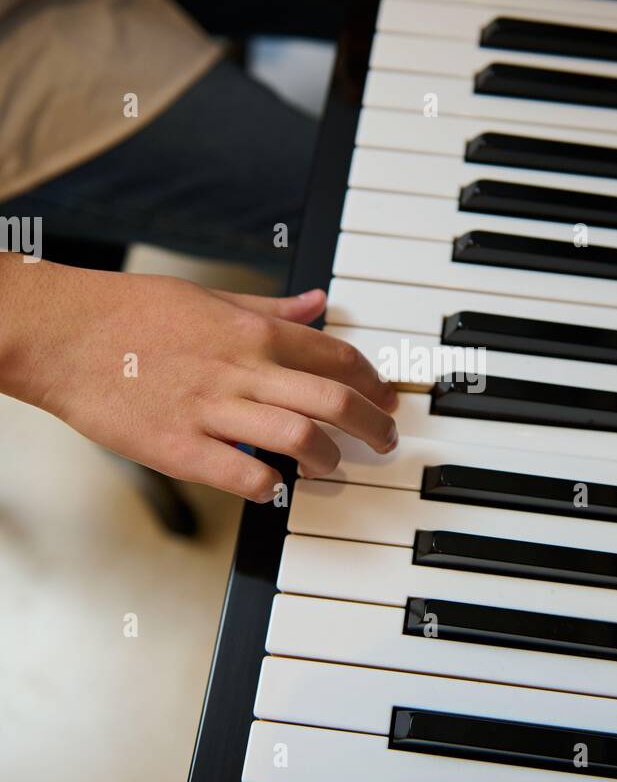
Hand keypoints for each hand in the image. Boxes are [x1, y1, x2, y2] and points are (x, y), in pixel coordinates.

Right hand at [0, 258, 397, 502]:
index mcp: (253, 331)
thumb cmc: (130, 312)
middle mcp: (242, 369)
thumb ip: (269, 307)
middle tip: (385, 440)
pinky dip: (270, 486)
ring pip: (301, 438)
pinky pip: (245, 475)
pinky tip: (274, 487)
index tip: (387, 398)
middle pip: (335, 400)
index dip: (374, 382)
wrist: (63, 334)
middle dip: (374, 425)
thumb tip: (318, 302)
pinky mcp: (180, 448)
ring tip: (334, 467)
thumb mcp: (209, 295)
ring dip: (330, 459)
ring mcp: (213, 410)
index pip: (338, 356)